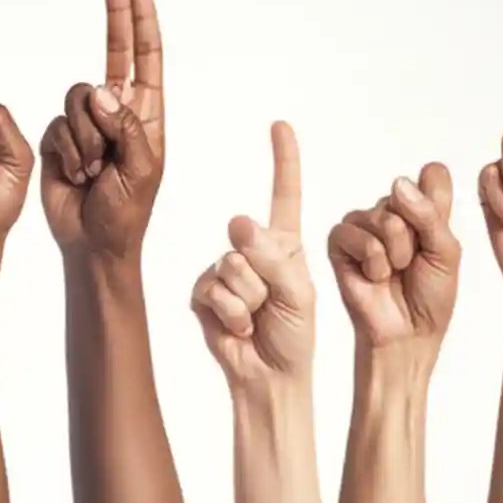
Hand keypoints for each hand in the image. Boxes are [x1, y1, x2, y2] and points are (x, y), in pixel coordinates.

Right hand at [41, 0, 163, 256]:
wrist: (94, 244)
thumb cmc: (127, 213)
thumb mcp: (142, 170)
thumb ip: (127, 127)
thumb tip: (104, 90)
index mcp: (146, 115)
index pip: (145, 58)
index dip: (140, 20)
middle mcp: (117, 111)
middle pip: (113, 51)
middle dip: (114, 14)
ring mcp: (86, 124)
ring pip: (77, 96)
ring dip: (86, 137)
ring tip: (96, 171)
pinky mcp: (58, 138)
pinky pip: (57, 123)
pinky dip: (67, 150)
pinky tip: (77, 175)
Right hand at [191, 122, 312, 385]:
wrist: (269, 376)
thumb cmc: (293, 335)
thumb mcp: (299, 294)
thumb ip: (273, 259)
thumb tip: (238, 221)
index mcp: (285, 243)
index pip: (284, 194)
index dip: (283, 160)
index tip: (281, 126)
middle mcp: (253, 250)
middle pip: (248, 239)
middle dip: (264, 277)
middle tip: (274, 306)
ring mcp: (224, 269)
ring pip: (231, 268)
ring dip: (250, 301)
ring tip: (258, 319)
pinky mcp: (203, 291)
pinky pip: (214, 291)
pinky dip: (232, 314)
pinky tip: (239, 328)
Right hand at [328, 163, 458, 349]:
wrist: (409, 332)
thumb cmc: (430, 295)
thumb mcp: (446, 251)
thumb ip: (430, 214)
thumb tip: (399, 183)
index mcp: (423, 207)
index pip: (432, 175)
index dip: (436, 204)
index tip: (438, 237)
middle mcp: (392, 210)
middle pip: (405, 196)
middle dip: (415, 237)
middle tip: (413, 263)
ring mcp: (363, 225)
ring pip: (381, 216)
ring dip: (395, 251)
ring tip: (395, 272)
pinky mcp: (340, 242)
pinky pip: (354, 234)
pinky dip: (372, 260)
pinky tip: (375, 276)